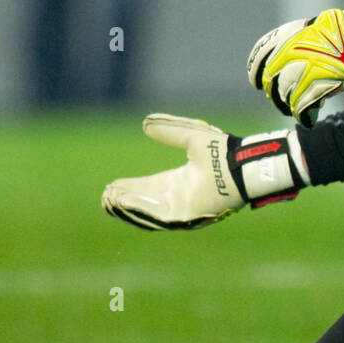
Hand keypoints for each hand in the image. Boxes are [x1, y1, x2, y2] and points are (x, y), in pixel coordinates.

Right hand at [101, 114, 297, 230]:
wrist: (238, 166)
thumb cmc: (221, 152)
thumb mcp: (188, 136)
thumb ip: (168, 131)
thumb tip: (145, 123)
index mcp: (181, 181)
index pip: (150, 187)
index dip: (131, 186)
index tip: (113, 184)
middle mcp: (180, 197)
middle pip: (146, 202)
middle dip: (125, 200)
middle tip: (105, 197)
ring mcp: (183, 209)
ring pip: (148, 213)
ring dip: (128, 208)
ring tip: (109, 202)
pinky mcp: (186, 217)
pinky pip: (158, 219)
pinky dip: (140, 213)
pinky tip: (124, 205)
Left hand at [247, 4, 343, 126]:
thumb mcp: (316, 25)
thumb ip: (300, 38)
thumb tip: (291, 50)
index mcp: (287, 37)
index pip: (259, 56)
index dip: (255, 72)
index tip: (256, 83)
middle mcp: (289, 54)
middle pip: (270, 81)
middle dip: (274, 93)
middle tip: (279, 101)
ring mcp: (301, 71)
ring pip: (284, 97)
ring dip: (288, 107)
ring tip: (295, 111)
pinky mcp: (315, 87)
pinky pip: (301, 107)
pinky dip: (304, 116)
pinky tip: (309, 119)